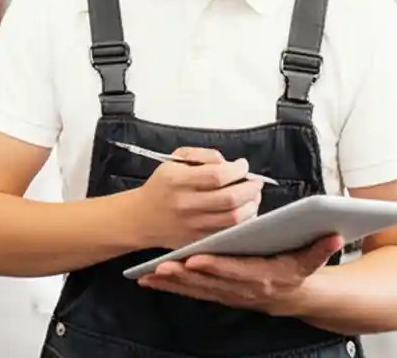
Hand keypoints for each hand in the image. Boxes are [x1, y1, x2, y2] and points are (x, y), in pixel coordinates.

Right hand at [130, 147, 263, 248]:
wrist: (141, 218)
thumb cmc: (161, 186)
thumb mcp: (175, 160)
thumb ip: (202, 155)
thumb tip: (228, 163)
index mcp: (178, 180)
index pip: (217, 176)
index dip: (237, 170)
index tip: (243, 166)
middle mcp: (185, 204)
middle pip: (229, 199)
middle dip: (250, 189)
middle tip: (256, 182)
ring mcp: (192, 225)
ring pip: (233, 219)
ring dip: (250, 206)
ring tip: (253, 197)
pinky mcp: (197, 240)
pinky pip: (228, 233)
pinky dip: (242, 223)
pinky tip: (244, 213)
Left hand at [136, 234, 343, 314]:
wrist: (295, 298)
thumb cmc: (298, 272)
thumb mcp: (312, 260)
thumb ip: (321, 248)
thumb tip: (334, 236)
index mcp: (263, 276)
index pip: (235, 271)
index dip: (215, 266)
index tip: (195, 258)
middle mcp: (243, 289)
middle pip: (209, 282)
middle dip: (185, 275)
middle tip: (162, 266)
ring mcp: (229, 294)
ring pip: (197, 290)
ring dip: (173, 283)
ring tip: (149, 275)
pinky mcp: (219, 294)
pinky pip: (192, 292)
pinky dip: (172, 287)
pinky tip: (151, 280)